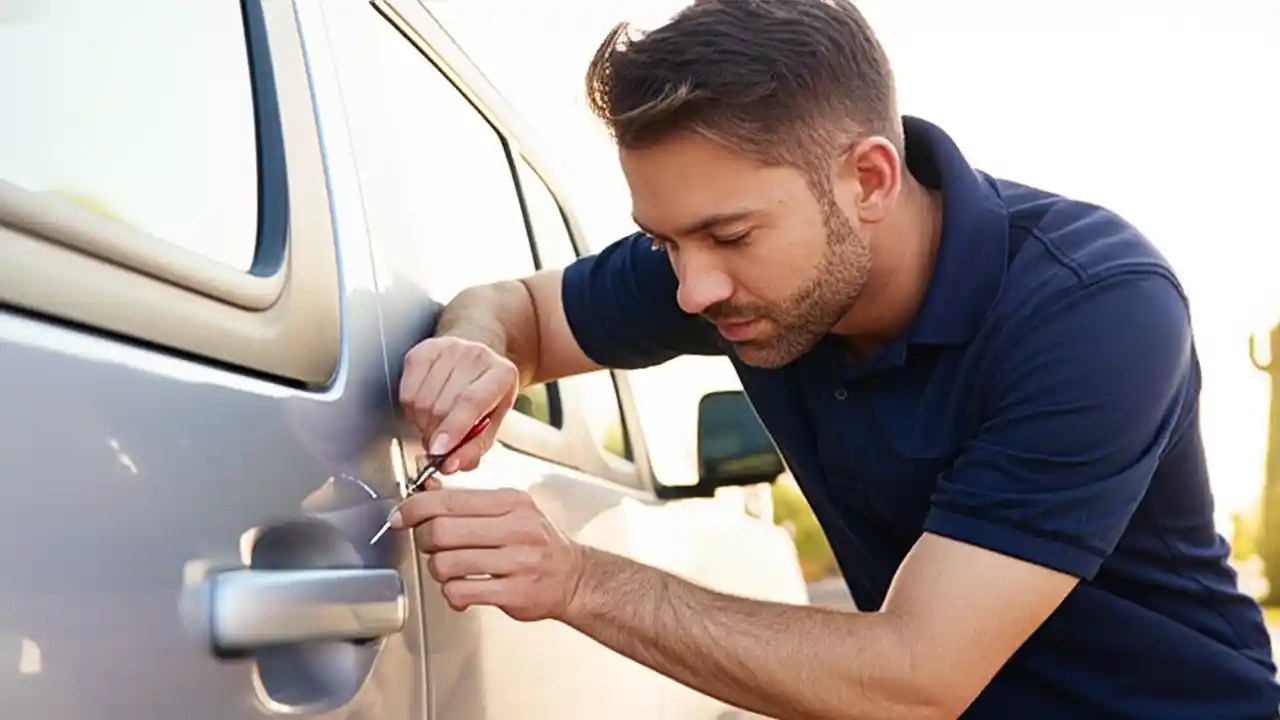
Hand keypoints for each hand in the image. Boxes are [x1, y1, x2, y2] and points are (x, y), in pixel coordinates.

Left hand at [389, 488, 584, 621]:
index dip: (415, 508)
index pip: (450, 499)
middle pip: (442, 531)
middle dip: (425, 541)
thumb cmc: (536, 543)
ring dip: (438, 570)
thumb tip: (425, 487)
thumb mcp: (510, 510)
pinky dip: (451, 593)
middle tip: (430, 546)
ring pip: (446, 564)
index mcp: (511, 502)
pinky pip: (460, 591)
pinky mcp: (514, 592)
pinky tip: (462, 590)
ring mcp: (517, 561)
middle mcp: (517, 528)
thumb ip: (468, 502)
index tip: (400, 516)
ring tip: (450, 570)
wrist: (574, 577)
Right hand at [399, 337, 518, 473]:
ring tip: (436, 423)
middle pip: (441, 405)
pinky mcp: (424, 350)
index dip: (452, 429)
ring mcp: (448, 349)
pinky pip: (407, 392)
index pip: (471, 402)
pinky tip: (425, 409)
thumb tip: (449, 465)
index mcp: (501, 374)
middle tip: (439, 444)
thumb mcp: (492, 424)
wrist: (479, 361)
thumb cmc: (488, 395)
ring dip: (422, 424)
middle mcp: (476, 356)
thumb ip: (473, 448)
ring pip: (420, 401)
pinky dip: (411, 410)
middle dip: (435, 435)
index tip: (438, 450)